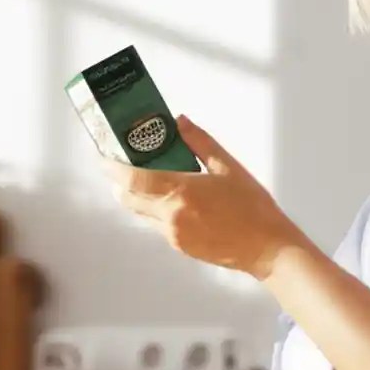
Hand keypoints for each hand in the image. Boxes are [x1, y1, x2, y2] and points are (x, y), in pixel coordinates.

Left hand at [107, 115, 304, 279]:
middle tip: (117, 161)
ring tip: (141, 175)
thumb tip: (178, 121)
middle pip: (128, 197)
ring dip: (134, 194)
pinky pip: (156, 224)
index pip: (132, 179)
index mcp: (181, 192)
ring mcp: (173, 235)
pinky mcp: (180, 246)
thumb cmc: (253, 208)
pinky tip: (167, 196)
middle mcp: (171, 216)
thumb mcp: (229, 167)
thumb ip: (199, 141)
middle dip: (117, 180)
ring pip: (140, 212)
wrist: (267, 248)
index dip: (111, 166)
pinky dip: (152, 208)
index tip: (102, 155)